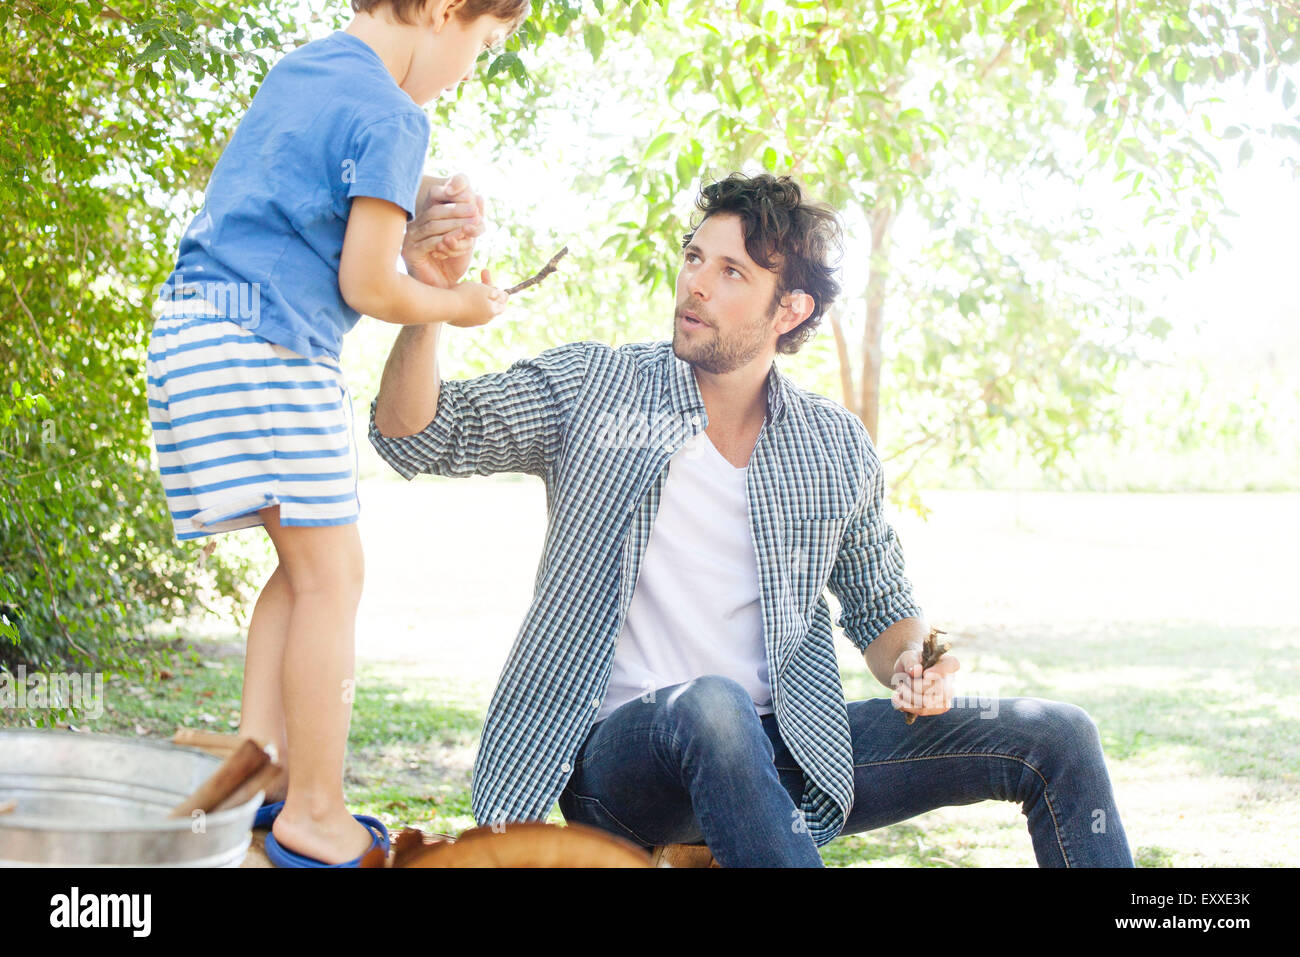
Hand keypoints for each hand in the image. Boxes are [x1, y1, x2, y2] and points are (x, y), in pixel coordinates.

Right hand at [403, 173, 484, 288]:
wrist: (442, 290)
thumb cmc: (452, 264)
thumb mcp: (466, 238)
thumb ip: (471, 220)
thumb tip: (480, 197)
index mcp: (424, 221)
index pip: (437, 205)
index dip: (456, 203)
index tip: (475, 204)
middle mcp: (414, 228)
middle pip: (434, 213)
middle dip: (457, 212)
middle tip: (476, 213)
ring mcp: (409, 240)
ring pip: (433, 227)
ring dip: (454, 225)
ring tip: (471, 226)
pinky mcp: (410, 253)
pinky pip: (429, 243)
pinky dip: (446, 240)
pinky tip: (459, 239)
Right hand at [446, 268, 507, 327]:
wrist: (445, 306)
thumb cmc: (467, 296)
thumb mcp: (485, 290)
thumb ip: (496, 293)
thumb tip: (505, 296)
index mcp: (491, 312)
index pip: (502, 305)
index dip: (501, 294)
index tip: (496, 283)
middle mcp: (483, 320)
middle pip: (489, 304)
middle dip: (488, 289)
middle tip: (484, 272)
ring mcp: (471, 322)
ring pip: (478, 306)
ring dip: (477, 295)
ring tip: (470, 283)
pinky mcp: (459, 322)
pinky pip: (466, 310)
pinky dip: (466, 301)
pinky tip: (460, 292)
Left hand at [890, 647, 959, 717]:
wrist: (909, 676)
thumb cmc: (911, 662)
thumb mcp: (908, 656)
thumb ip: (910, 661)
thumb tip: (915, 671)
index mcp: (948, 662)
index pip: (952, 664)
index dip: (940, 671)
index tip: (925, 674)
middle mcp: (951, 680)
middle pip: (938, 688)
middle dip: (914, 686)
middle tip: (901, 682)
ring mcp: (947, 696)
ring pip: (928, 702)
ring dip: (908, 696)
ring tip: (898, 689)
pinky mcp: (939, 708)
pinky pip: (922, 710)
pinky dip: (906, 705)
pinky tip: (897, 698)